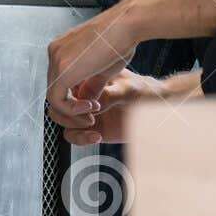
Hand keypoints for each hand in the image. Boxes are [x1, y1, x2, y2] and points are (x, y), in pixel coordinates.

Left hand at [46, 0, 141, 118]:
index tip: (92, 105)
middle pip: (55, 88)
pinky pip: (56, 99)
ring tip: (93, 111)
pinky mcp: (62, 69)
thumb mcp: (103, 68)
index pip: (60, 80)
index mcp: (63, 48)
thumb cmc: (120, 39)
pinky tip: (91, 107)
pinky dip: (72, 109)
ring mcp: (56, 58)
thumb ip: (91, 84)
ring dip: (73, 110)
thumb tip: (87, 100)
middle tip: (91, 114)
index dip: (74, 97)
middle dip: (73, 106)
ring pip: (53, 96)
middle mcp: (56, 51)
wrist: (126, 25)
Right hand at [47, 68, 166, 145]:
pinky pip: (74, 134)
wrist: (157, 108)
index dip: (70, 98)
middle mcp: (84, 93)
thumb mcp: (129, 89)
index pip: (64, 86)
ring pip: (63, 120)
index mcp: (88, 77)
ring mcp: (86, 110)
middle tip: (88, 118)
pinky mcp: (92, 127)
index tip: (88, 105)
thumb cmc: (145, 91)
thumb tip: (88, 99)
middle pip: (58, 104)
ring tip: (92, 127)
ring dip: (73, 126)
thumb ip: (109, 94)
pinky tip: (96, 136)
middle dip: (68, 114)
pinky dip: (80, 138)